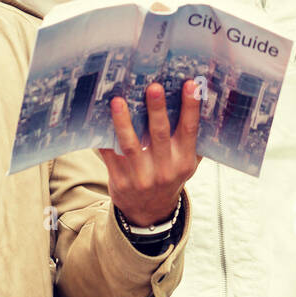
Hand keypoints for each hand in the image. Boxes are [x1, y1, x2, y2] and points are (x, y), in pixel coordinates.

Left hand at [98, 80, 200, 226]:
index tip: (191, 84)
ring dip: (124, 122)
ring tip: (118, 100)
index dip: (191, 107)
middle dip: (157, 109)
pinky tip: (97, 119)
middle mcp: (165, 169)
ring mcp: (142, 177)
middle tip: (153, 87)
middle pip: (160, 134)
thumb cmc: (170, 176)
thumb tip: (197, 97)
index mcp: (184, 161)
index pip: (190, 130)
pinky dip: (104, 138)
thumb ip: (192, 138)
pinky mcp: (120, 180)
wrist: (149, 212)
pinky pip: (110, 155)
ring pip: (131, 145)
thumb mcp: (186, 163)